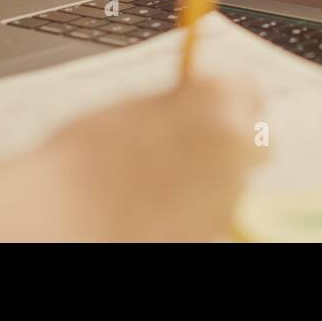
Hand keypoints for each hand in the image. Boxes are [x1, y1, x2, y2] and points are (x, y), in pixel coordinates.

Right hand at [38, 75, 262, 240]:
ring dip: (211, 174)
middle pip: (255, 139)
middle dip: (231, 139)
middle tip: (194, 141)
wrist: (66, 213)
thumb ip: (177, 102)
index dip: (228, 98)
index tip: (214, 104)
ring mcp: (229, 193)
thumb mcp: (134, 106)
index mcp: (217, 101)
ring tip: (162, 178)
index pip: (250, 91)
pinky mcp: (216, 229)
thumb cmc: (86, 156)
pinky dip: (198, 207)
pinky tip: (161, 205)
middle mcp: (234, 144)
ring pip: (235, 177)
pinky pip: (216, 211)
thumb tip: (192, 101)